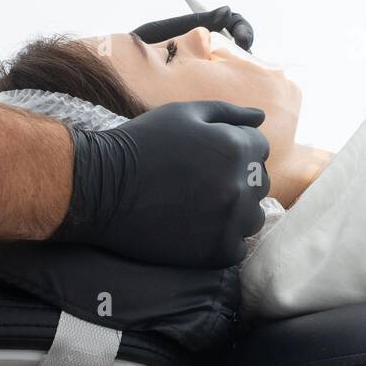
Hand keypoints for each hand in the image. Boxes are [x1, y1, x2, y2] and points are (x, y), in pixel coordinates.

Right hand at [50, 99, 269, 267]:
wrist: (104, 187)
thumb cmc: (144, 142)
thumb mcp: (184, 113)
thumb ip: (229, 113)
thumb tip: (261, 116)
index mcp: (236, 148)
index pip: (260, 149)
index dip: (235, 149)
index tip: (207, 156)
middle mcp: (240, 186)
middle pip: (259, 183)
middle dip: (237, 178)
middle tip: (200, 180)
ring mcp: (230, 222)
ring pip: (253, 216)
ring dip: (234, 210)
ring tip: (199, 204)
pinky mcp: (216, 252)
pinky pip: (237, 246)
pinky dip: (221, 239)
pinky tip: (194, 226)